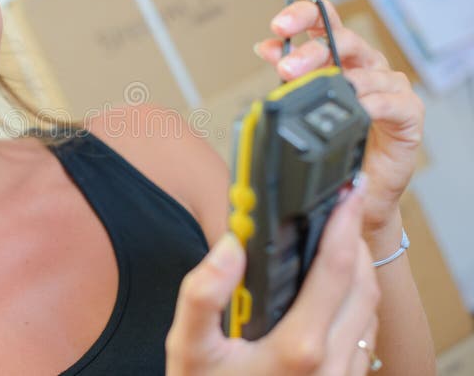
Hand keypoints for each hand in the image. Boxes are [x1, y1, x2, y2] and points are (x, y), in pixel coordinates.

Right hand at [166, 184, 379, 375]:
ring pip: (367, 311)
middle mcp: (330, 363)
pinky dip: (355, 302)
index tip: (345, 194)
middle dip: (354, 241)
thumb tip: (229, 248)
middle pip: (362, 286)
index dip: (343, 224)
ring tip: (333, 244)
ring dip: (358, 272)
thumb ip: (201, 294)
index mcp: (298, 347)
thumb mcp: (186, 348)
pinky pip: (363, 335)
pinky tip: (330, 291)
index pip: (335, 269)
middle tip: (336, 213)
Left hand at [253, 0, 424, 234]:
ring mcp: (389, 86)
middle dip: (312, 51)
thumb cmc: (335, 142)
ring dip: (338, 78)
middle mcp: (366, 64)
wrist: (359, 188)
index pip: (325, 21)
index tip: (278, 26)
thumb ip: (289, 75)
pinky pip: (391, 101)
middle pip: (343, 40)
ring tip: (313, 89)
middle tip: (287, 68)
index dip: (303, 16)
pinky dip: (372, 103)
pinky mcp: (408, 112)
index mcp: (340, 57)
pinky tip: (356, 108)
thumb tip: (267, 48)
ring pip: (366, 70)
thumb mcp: (304, 104)